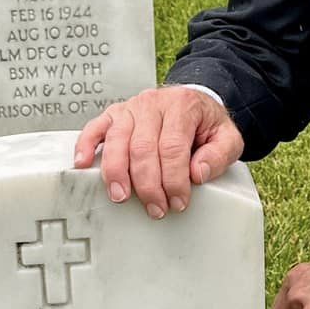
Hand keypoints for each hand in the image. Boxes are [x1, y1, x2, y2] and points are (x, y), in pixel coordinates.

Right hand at [73, 87, 243, 217]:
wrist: (193, 100)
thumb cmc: (206, 124)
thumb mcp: (227, 137)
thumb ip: (219, 155)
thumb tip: (197, 173)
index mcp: (182, 107)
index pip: (172, 147)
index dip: (173, 179)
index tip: (178, 202)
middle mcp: (152, 104)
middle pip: (143, 147)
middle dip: (148, 184)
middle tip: (156, 208)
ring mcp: (130, 108)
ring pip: (117, 140)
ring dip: (117, 172)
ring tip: (121, 197)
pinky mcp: (114, 114)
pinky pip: (95, 128)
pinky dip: (85, 145)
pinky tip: (82, 164)